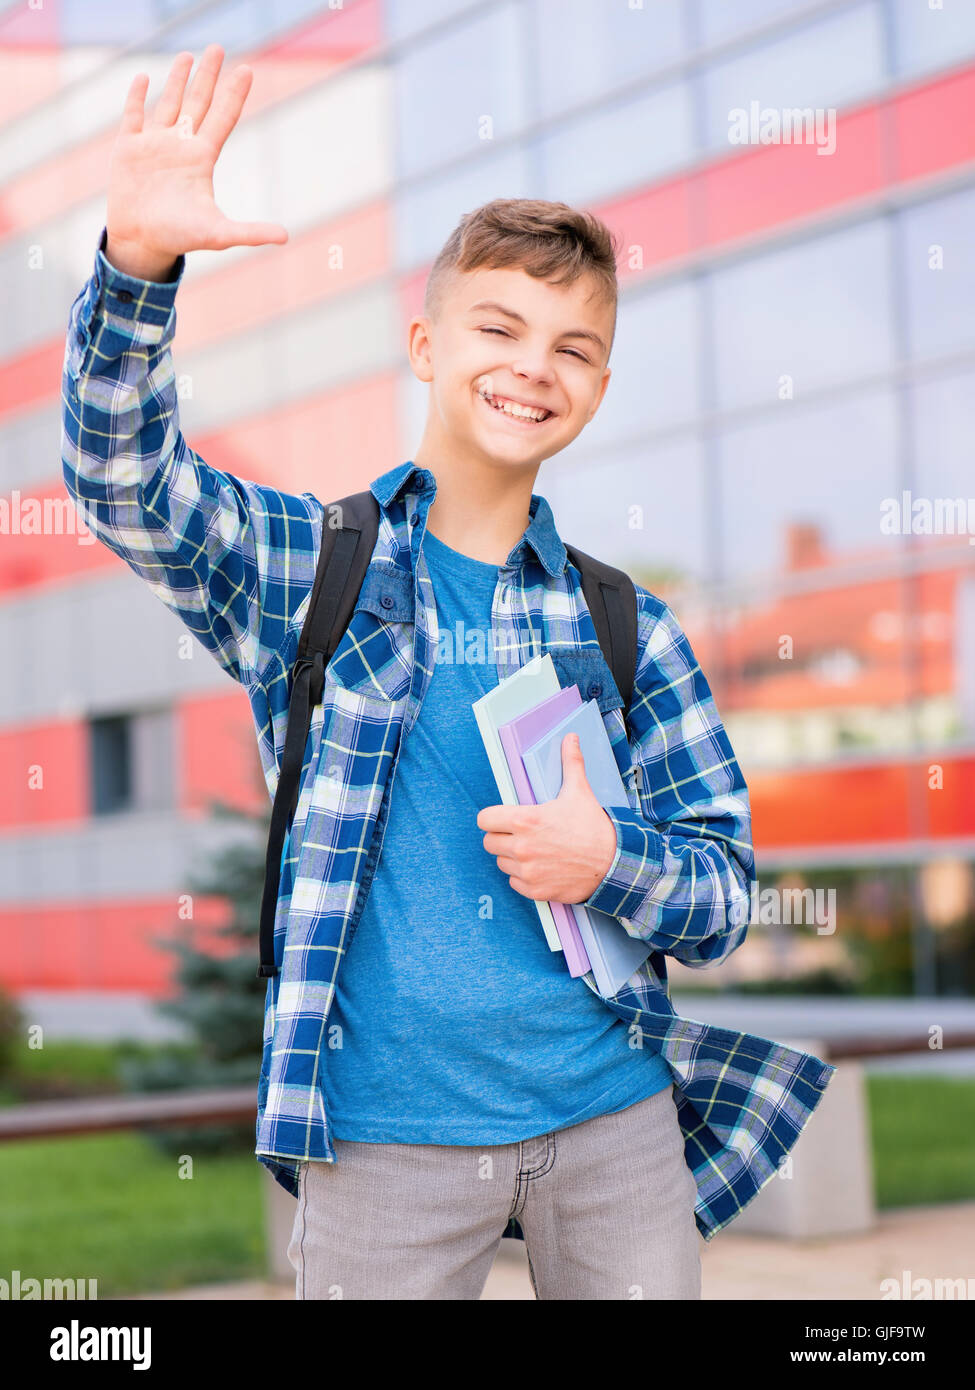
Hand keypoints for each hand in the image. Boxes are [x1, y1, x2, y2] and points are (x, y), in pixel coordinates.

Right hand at [105, 44, 287, 278]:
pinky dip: (137, 96)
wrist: (141, 243)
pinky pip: (133, 116)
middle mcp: (180, 145)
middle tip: (218, 49)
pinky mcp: (128, 148)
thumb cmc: (179, 238)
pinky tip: (143, 78)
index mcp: (201, 158)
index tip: (247, 69)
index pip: (222, 118)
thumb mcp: (217, 234)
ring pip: (169, 104)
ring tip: (188, 56)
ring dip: (178, 80)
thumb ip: (250, 232)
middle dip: (208, 76)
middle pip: (198, 103)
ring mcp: (154, 145)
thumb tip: (286, 237)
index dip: (234, 94)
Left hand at [477, 733, 617, 902]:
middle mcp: (522, 847)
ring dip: (512, 858)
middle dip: (501, 837)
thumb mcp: (579, 792)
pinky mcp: (535, 891)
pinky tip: (539, 867)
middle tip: (519, 834)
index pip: (484, 820)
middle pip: (489, 842)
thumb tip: (570, 739)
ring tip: (533, 850)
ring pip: (502, 863)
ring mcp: (528, 871)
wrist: (614, 863)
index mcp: (526, 820)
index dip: (492, 818)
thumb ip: (570, 763)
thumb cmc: (594, 828)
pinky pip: (514, 883)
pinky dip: (523, 877)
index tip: (502, 819)